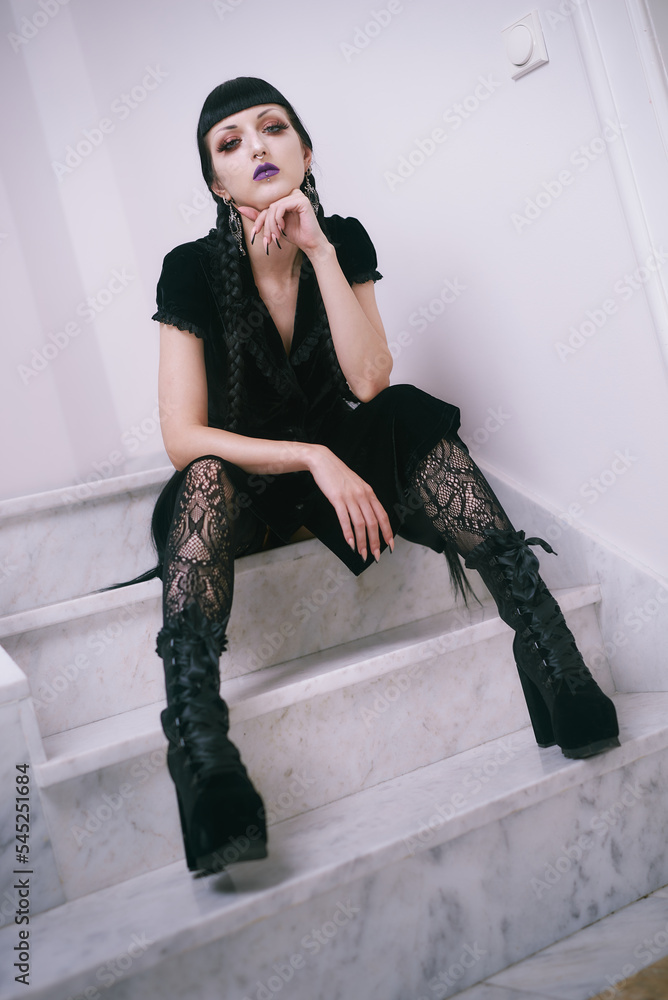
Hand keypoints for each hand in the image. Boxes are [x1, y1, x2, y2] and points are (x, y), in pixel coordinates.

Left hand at [237, 189, 329, 257]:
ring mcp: (298, 196)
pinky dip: (278, 219)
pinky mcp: (302, 200)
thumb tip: (240, 208)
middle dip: (266, 225)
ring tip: (276, 236)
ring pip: (274, 207)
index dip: (259, 220)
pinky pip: (281, 206)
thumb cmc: (296, 235)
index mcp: (286, 198)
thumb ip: (260, 217)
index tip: (255, 234)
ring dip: (272, 224)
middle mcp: (292, 194)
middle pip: (269, 206)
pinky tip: (282, 227)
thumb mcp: (274, 226)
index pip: (267, 206)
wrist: (310, 244)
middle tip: (268, 239)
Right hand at [307, 445, 393, 561]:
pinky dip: (348, 532)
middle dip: (375, 542)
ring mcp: (350, 497)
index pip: (383, 516)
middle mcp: (363, 495)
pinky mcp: (337, 499)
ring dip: (362, 541)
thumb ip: (364, 499)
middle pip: (373, 523)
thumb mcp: (357, 485)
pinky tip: (350, 542)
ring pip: (360, 523)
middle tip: (375, 555)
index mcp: (369, 493)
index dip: (387, 532)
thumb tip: (369, 516)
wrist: (324, 461)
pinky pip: (345, 519)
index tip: (390, 545)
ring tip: (362, 553)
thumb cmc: (339, 475)